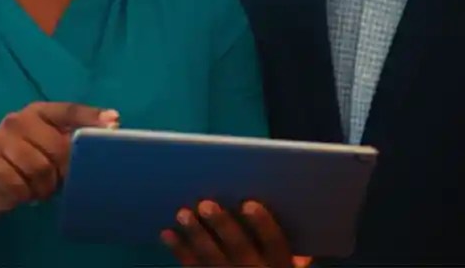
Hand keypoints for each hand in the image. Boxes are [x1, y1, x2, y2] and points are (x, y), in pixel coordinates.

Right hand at [0, 101, 117, 214]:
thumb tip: (113, 125)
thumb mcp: (50, 146)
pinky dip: (25, 195)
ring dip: (43, 187)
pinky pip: (20, 186)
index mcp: (37, 112)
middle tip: (57, 180)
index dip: (91, 117)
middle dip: (62, 171)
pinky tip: (21, 192)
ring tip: (38, 188)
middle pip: (57, 148)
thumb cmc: (28, 162)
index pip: (69, 111)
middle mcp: (16, 121)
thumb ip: (75, 136)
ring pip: (40, 170)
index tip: (113, 123)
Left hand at [161, 199, 311, 267]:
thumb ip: (295, 249)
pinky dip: (179, 250)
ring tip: (182, 213)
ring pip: (211, 259)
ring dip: (195, 235)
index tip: (248, 203)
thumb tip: (297, 215)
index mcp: (280, 265)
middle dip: (222, 226)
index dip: (263, 224)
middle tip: (206, 204)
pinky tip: (167, 233)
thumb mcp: (288, 266)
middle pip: (239, 249)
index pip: (275, 244)